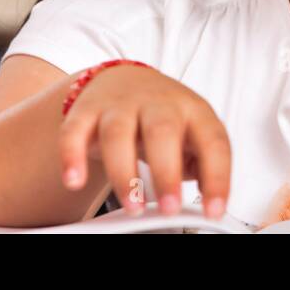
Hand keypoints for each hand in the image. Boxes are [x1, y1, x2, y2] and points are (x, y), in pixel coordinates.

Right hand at [57, 64, 231, 219]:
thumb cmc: (165, 117)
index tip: (214, 210)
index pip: (212, 141)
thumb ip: (202, 165)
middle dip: (166, 173)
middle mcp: (157, 103)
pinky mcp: (87, 110)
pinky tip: (74, 180)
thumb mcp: (193, 135)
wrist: (126, 79)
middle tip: (169, 208)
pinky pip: (75, 130)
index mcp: (193, 110)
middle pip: (162, 131)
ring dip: (124, 173)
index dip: (217, 177)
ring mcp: (120, 104)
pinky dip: (72, 156)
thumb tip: (210, 199)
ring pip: (119, 133)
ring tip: (132, 205)